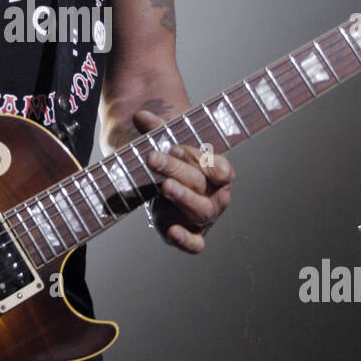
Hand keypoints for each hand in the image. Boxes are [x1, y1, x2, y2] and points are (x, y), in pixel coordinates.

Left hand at [133, 108, 234, 253]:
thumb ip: (157, 130)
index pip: (220, 168)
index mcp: (220, 172)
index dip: (201, 159)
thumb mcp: (168, 144)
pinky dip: (186, 240)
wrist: (169, 189)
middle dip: (177, 170)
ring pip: (202, 211)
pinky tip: (172, 232)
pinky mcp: (193, 235)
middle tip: (153, 158)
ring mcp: (206, 217)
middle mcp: (218, 196)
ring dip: (183, 198)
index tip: (175, 147)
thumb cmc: (177, 164)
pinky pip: (196, 244)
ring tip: (164, 186)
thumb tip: (140, 116)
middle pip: (202, 184)